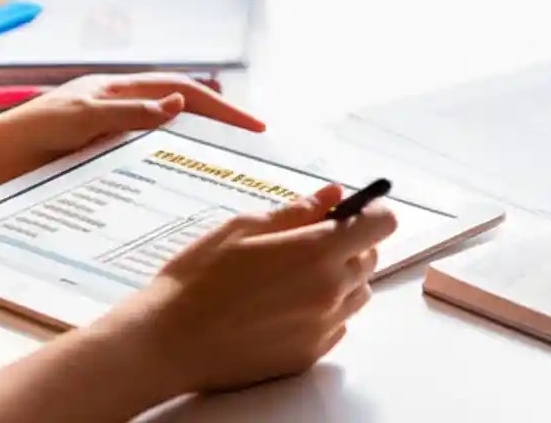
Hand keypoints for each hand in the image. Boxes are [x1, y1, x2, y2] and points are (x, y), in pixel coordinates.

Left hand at [0, 73, 264, 163]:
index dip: (221, 107)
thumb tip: (179, 104)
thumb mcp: (78, 118)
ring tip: (227, 174)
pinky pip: (143, 165)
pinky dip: (167, 173)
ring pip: (164, 141)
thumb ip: (127, 112)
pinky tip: (181, 194)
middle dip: (218, 127)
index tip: (255, 127)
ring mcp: (108, 136)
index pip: (181, 90)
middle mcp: (116, 109)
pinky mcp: (96, 162)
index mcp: (115, 89)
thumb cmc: (25, 135)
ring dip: (194, 151)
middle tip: (252, 152)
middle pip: (180, 112)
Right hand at [93, 185, 397, 394]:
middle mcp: (329, 292)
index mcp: (315, 252)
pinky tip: (282, 304)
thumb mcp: (242, 228)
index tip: (356, 210)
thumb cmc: (197, 280)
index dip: (371, 212)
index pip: (382, 225)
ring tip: (291, 275)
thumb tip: (332, 195)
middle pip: (370, 258)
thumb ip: (296, 211)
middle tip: (308, 239)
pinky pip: (336, 325)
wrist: (169, 341)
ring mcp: (322, 328)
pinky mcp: (309, 354)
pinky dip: (322, 310)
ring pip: (357, 294)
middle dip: (350, 243)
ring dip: (339, 278)